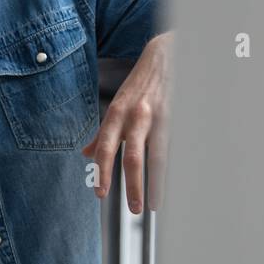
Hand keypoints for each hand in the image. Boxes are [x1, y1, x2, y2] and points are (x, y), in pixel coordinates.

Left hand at [82, 30, 173, 213]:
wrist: (166, 55)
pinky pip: (175, 148)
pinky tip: (175, 184)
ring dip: (155, 183)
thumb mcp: (116, 106)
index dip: (102, 171)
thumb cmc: (139, 84)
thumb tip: (85, 154)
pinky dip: (173, 168)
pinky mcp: (178, 117)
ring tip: (154, 203)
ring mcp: (159, 117)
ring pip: (157, 155)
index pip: (105, 147)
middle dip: (131, 185)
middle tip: (133, 209)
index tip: (100, 194)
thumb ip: (102, 132)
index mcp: (116, 113)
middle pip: (132, 156)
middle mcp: (136, 116)